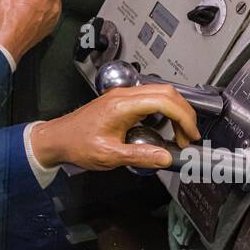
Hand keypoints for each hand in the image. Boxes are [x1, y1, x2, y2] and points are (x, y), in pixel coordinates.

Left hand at [30, 85, 200, 173]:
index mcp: (121, 105)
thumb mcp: (110, 155)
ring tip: (180, 135)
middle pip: (167, 92)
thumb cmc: (77, 144)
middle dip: (184, 113)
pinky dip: (165, 111)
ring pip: (161, 93)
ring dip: (176, 111)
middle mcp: (123, 95)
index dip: (183, 117)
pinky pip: (151, 99)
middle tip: (189, 136)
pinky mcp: (122, 101)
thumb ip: (140, 156)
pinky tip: (166, 128)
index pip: (163, 101)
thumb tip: (165, 157)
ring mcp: (123, 96)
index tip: (190, 135)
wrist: (58, 138)